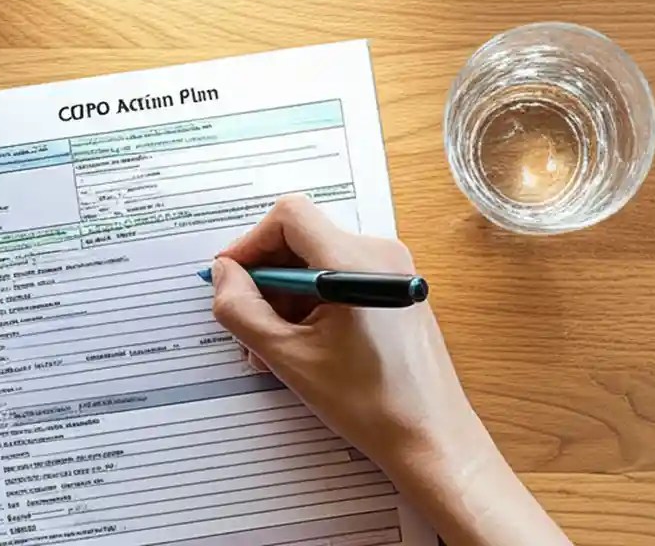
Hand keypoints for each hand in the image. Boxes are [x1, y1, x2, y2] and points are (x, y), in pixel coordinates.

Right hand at [211, 195, 572, 545]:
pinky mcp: (395, 288)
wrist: (431, 438)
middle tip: (249, 329)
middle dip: (266, 281)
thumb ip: (242, 310)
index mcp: (354, 262)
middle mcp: (378, 254)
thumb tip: (224, 275)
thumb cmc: (371, 404)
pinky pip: (338, 278)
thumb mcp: (287, 357)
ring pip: (316, 263)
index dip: (250, 243)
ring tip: (275, 350)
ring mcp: (392, 270)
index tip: (231, 278)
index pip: (289, 216)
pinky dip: (311, 305)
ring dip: (285, 300)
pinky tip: (304, 347)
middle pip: (300, 240)